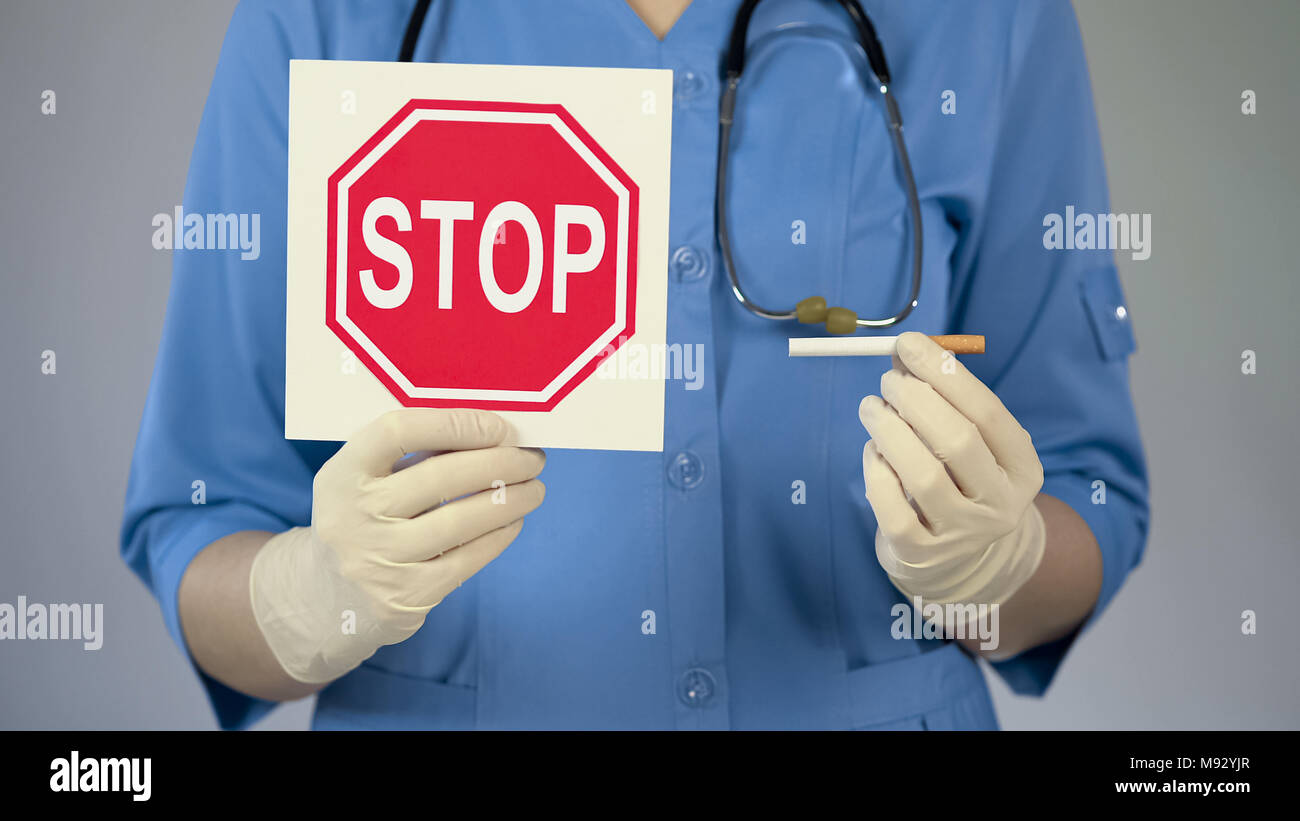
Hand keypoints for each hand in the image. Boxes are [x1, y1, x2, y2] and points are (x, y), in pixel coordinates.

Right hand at [250, 408, 545, 683]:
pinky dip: (497, 536)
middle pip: (440, 477)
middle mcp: (354, 515)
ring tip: (535, 489)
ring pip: (461, 521)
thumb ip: (411, 455)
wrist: (328, 598)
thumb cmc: (363, 520)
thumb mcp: (364, 481)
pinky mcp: (405, 597)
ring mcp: (378, 560)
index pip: (398, 431)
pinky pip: (466, 560)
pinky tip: (513, 521)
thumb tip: (492, 431)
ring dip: (510, 501)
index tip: (499, 427)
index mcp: (342, 473)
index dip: (456, 424)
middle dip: (500, 463)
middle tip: (533, 457)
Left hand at [859, 332, 1045, 614]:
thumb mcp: (968, 442)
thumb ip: (941, 399)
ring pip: (921, 473)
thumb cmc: (959, 480)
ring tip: (871, 407)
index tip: (910, 344)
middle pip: (957, 441)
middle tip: (888, 381)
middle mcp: (999, 505)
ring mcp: (961, 534)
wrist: (956, 560)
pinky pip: (889, 503)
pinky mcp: (920, 553)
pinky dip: (875, 468)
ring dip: (888, 429)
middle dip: (915, 399)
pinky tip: (873, 451)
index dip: (945, 374)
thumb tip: (903, 353)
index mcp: (1022, 469)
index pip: (988, 413)